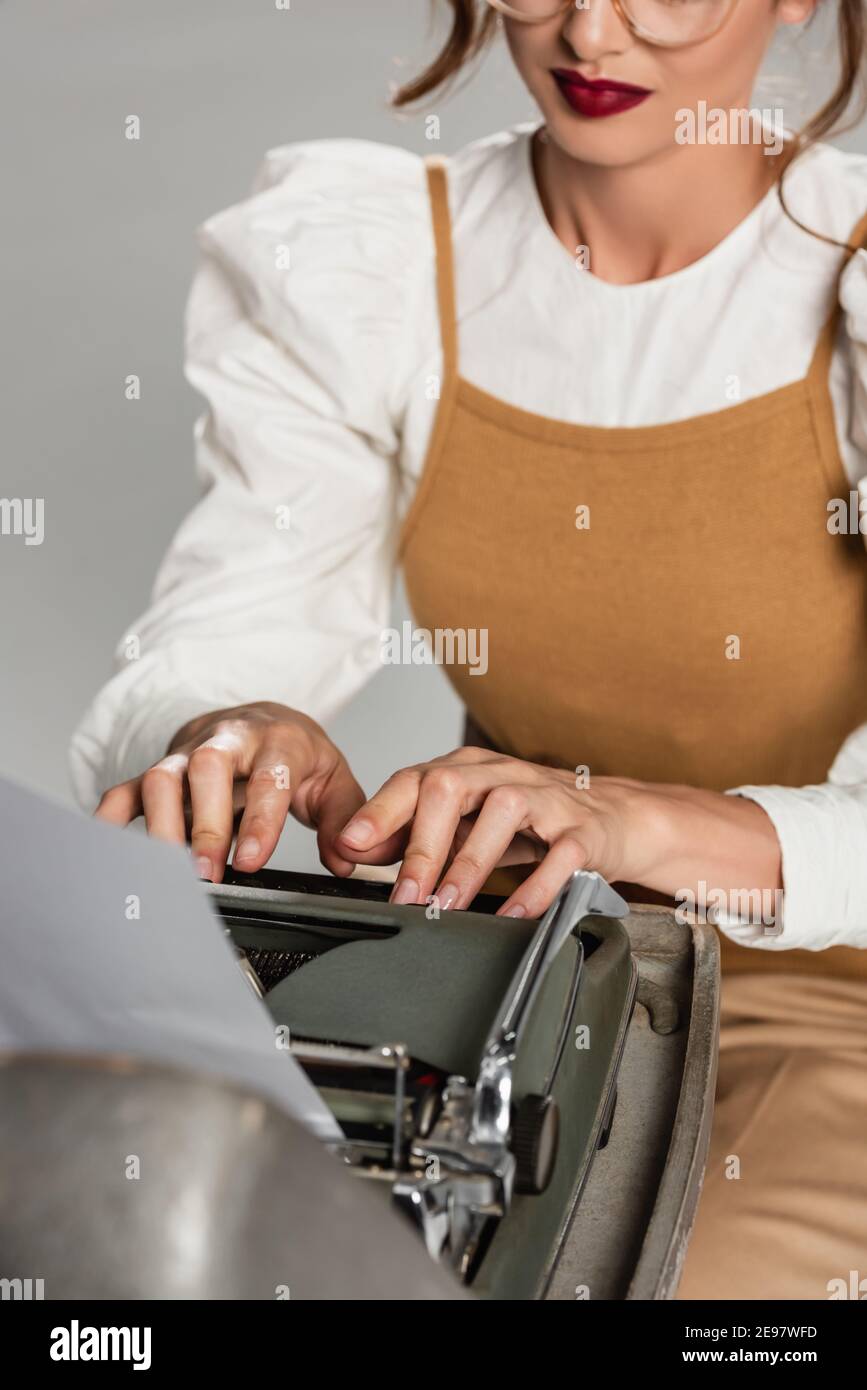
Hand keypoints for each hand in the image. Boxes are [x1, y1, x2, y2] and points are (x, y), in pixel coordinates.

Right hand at [94, 702, 364, 882]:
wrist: (263, 717)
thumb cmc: (297, 755)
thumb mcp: (333, 779)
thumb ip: (344, 819)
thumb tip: (347, 859)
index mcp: (279, 741)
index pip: (271, 777)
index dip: (259, 820)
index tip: (250, 862)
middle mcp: (228, 740)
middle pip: (208, 768)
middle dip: (205, 823)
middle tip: (206, 874)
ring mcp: (187, 752)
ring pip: (162, 776)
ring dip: (162, 826)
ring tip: (169, 875)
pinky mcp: (158, 767)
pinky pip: (126, 788)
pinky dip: (112, 819)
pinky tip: (115, 855)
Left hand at [336, 747, 672, 917]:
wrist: (613, 817)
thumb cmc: (532, 820)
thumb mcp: (467, 821)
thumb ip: (414, 831)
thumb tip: (353, 845)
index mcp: (468, 769)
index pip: (415, 778)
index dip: (380, 810)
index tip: (350, 843)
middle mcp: (503, 774)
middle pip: (451, 788)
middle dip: (422, 844)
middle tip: (404, 894)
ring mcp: (546, 798)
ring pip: (502, 812)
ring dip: (468, 864)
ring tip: (446, 905)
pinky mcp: (584, 830)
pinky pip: (559, 854)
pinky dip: (534, 887)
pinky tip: (512, 913)